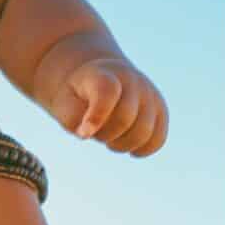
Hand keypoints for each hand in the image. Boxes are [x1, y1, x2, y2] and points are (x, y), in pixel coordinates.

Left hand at [53, 56, 167, 155]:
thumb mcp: (63, 101)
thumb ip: (72, 116)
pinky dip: (141, 149)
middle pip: (125, 119)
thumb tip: (88, 134)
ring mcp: (150, 94)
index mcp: (104, 74)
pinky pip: (158, 140)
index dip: (97, 116)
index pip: (107, 92)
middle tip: (93, 130)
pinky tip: (125, 143)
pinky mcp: (161, 111)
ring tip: (108, 135)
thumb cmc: (78, 94)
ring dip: (121, 144)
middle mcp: (132, 80)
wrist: (100, 77)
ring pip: (143, 133)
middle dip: (104, 134)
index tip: (83, 134)